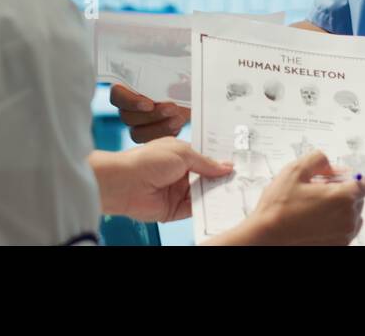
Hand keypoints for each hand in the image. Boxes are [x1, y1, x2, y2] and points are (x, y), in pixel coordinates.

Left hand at [94, 138, 231, 222]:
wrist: (124, 183)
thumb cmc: (147, 160)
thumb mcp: (183, 153)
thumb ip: (206, 163)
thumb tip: (226, 167)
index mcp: (180, 155)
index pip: (204, 159)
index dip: (219, 162)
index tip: (237, 165)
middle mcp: (179, 173)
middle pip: (205, 178)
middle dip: (220, 179)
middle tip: (240, 180)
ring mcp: (177, 192)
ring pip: (202, 194)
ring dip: (215, 194)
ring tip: (235, 192)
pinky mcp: (174, 210)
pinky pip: (194, 209)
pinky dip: (206, 208)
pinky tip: (219, 205)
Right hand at [110, 83, 190, 142]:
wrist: (187, 96)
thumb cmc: (179, 82)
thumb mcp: (178, 77)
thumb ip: (172, 82)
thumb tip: (171, 89)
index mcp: (127, 86)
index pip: (117, 95)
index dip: (130, 102)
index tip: (150, 104)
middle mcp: (127, 107)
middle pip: (127, 117)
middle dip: (152, 115)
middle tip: (172, 108)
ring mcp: (136, 123)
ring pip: (136, 134)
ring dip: (159, 128)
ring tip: (178, 119)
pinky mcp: (147, 136)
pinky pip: (149, 142)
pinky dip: (165, 135)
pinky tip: (178, 125)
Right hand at [235, 152, 364, 245]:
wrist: (267, 237)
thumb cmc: (278, 209)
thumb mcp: (295, 170)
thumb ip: (318, 159)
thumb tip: (330, 164)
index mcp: (343, 197)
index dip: (351, 178)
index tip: (339, 179)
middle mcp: (348, 218)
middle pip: (357, 198)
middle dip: (341, 191)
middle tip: (318, 191)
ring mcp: (344, 235)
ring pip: (352, 215)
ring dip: (339, 208)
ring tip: (314, 206)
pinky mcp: (338, 246)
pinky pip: (344, 230)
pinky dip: (334, 223)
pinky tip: (315, 220)